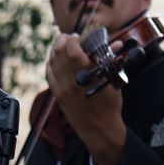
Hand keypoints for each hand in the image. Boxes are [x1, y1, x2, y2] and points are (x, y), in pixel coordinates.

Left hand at [45, 34, 125, 164]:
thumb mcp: (112, 79)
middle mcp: (70, 80)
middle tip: (70, 38)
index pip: (71, 48)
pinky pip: (48, 73)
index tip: (78, 36)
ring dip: (55, 50)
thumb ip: (110, 59)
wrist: (98, 128)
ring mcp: (61, 88)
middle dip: (62, 41)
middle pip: (58, 52)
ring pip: (51, 61)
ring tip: (63, 46)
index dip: (72, 39)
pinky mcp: (57, 94)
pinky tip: (56, 60)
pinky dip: (51, 63)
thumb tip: (115, 42)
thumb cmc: (109, 104)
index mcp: (86, 74)